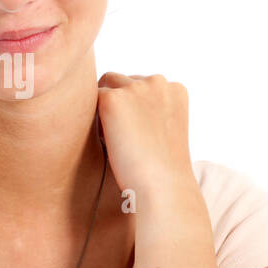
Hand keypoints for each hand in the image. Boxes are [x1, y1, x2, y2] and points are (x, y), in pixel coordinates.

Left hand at [96, 72, 193, 197]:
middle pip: (122, 81)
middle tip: (122, 137)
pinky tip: (107, 142)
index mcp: (175, 89)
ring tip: (114, 137)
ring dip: (104, 106)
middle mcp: (158, 82)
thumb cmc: (162, 169)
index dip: (134, 108)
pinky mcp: (112, 100)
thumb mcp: (165, 129)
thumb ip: (150, 109)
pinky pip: (91, 101)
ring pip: (105, 84)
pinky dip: (95, 121)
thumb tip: (119, 102)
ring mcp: (135, 88)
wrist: (162, 187)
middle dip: (117, 103)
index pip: (143, 85)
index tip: (139, 134)